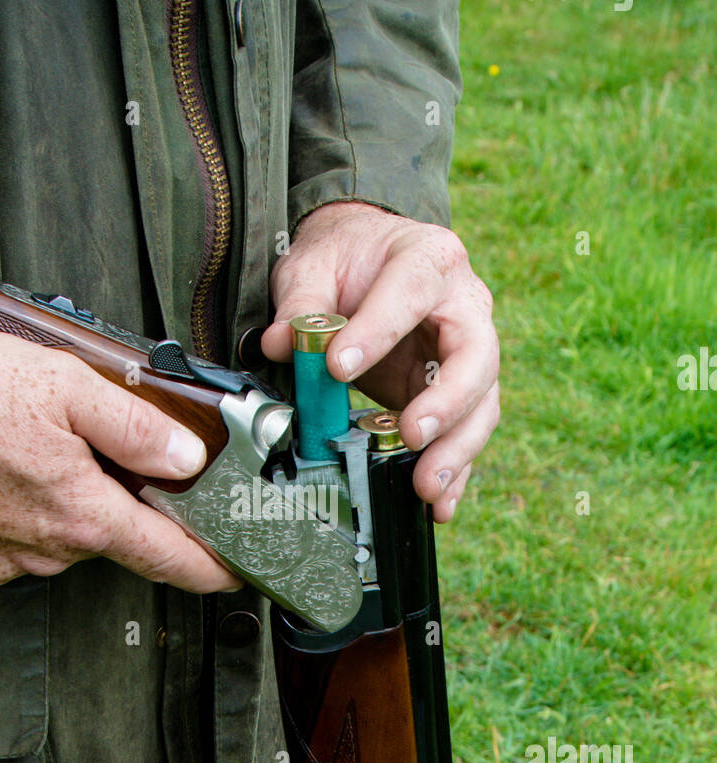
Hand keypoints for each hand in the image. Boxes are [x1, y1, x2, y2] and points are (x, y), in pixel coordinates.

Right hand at [0, 328, 240, 590]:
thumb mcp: (63, 387)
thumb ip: (136, 426)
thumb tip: (186, 455)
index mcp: (83, 515)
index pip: (170, 557)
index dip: (213, 566)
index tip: (238, 570)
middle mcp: (50, 550)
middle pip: (118, 534)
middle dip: (127, 499)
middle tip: (110, 447)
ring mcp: (8, 558)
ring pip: (68, 532)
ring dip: (72, 497)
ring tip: (40, 442)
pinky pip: (25, 534)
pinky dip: (29, 504)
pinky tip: (7, 464)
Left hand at [263, 201, 499, 520]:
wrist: (368, 256)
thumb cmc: (345, 257)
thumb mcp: (312, 265)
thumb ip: (301, 303)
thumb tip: (281, 343)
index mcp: (427, 258)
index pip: (411, 292)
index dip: (379, 330)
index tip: (338, 367)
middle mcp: (464, 303)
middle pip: (476, 355)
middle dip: (448, 402)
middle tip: (414, 436)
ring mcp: (469, 350)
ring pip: (482, 403)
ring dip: (457, 450)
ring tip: (426, 488)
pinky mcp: (460, 391)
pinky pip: (466, 433)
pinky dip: (456, 472)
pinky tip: (438, 506)